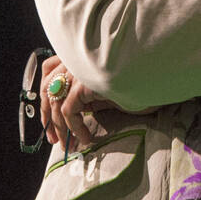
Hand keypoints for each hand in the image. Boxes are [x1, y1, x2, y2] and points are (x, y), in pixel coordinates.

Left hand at [39, 56, 160, 152]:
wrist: (155, 81)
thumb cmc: (135, 84)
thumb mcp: (103, 90)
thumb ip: (85, 94)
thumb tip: (68, 112)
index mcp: (79, 55)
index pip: (49, 69)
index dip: (46, 95)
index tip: (49, 119)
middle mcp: (76, 58)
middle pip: (47, 87)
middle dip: (48, 116)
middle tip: (55, 139)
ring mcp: (79, 69)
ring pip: (56, 103)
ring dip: (62, 128)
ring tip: (72, 144)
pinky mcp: (84, 82)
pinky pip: (69, 111)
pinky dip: (75, 128)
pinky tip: (86, 138)